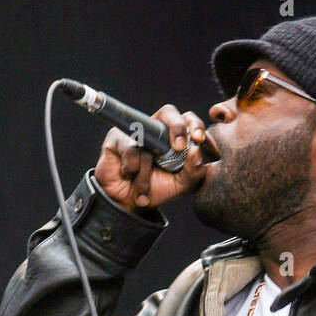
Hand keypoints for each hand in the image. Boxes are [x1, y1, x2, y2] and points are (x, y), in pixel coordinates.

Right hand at [94, 106, 212, 212]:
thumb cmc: (156, 189)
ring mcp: (135, 132)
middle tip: (179, 147)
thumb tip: (196, 150)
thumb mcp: (182, 185)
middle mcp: (156, 130)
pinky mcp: (116, 138)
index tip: (198, 139)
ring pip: (148, 141)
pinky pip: (130, 149)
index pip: (187, 120)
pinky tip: (128, 176)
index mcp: (174, 138)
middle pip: (169, 112)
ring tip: (143, 187)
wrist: (128, 204)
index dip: (195, 125)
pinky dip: (132, 169)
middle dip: (177, 127)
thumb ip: (194, 171)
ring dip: (147, 171)